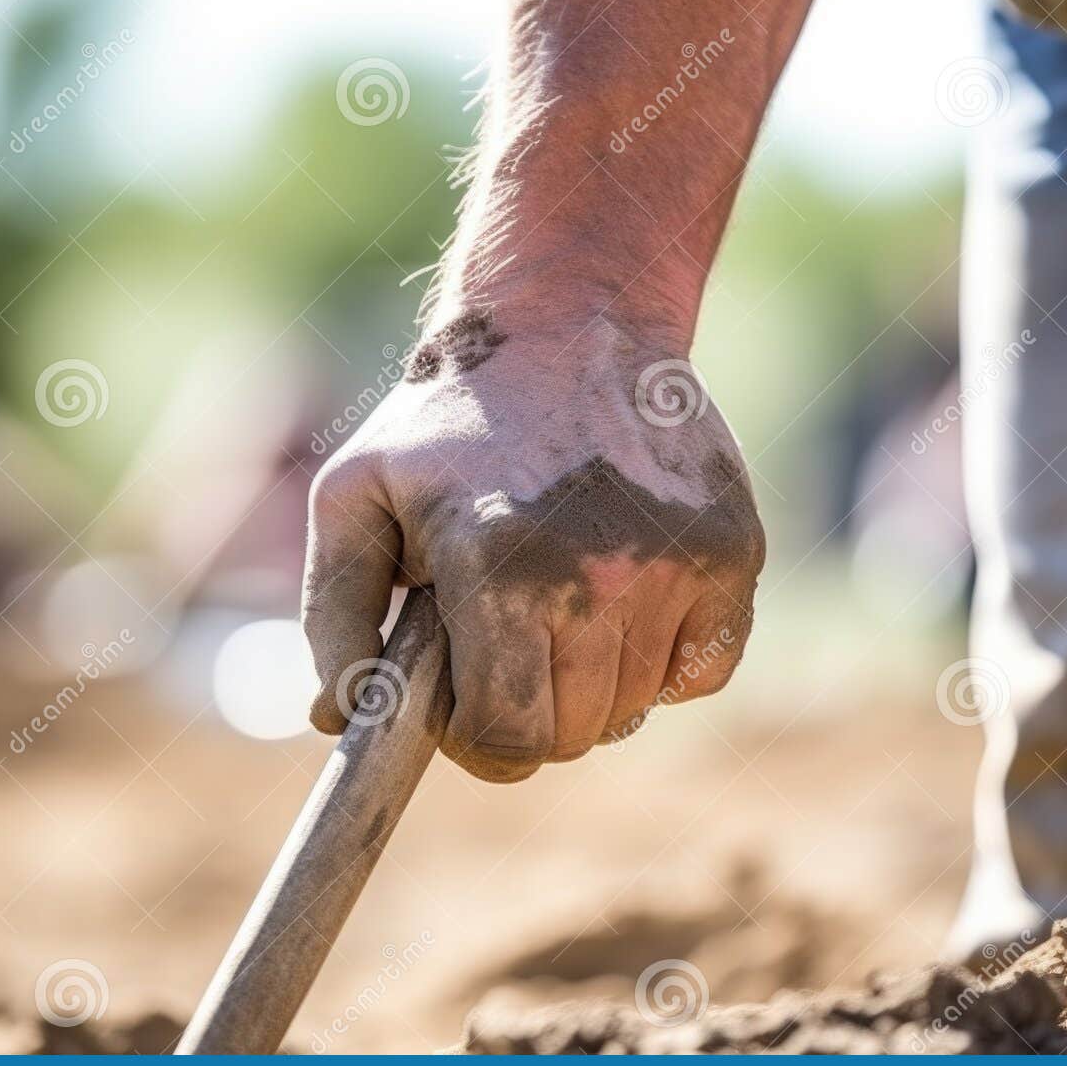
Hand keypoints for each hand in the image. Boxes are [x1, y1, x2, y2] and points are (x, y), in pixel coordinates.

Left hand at [302, 307, 764, 782]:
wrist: (571, 321)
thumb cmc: (447, 422)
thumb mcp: (355, 496)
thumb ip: (334, 615)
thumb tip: (338, 720)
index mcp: (495, 567)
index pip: (504, 736)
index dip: (477, 744)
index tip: (468, 713)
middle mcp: (596, 575)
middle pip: (572, 735)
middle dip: (531, 714)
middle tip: (510, 651)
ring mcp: (676, 566)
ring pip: (635, 707)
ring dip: (593, 682)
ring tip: (561, 605)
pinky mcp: (732, 553)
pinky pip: (703, 672)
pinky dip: (665, 661)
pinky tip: (626, 599)